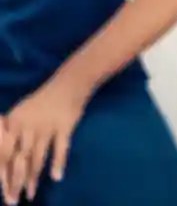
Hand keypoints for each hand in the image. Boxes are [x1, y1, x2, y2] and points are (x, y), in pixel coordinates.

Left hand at [0, 77, 90, 204]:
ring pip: (37, 157)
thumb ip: (9, 132)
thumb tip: (4, 158)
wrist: (69, 84)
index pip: (4, 153)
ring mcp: (47, 127)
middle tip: (12, 200)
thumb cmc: (42, 101)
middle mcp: (27, 126)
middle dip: (14, 181)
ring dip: (33, 177)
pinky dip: (58, 162)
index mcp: (13, 123)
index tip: (2, 190)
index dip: (2, 173)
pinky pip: (61, 148)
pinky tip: (56, 177)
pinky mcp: (65, 127)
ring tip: (30, 194)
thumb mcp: (20, 113)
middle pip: (18, 159)